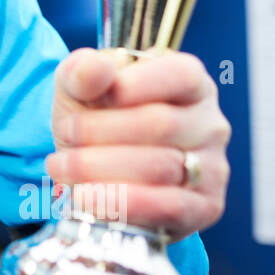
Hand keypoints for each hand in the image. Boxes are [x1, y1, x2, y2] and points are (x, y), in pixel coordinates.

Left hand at [44, 48, 230, 240]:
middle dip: (101, 130)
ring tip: (62, 166)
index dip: (133, 85)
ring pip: (160, 167)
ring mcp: (213, 167)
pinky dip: (123, 203)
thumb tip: (95, 67)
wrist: (93, 171)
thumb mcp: (79, 88)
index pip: (179, 75)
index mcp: (190, 81)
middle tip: (66, 132)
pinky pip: (169, 207)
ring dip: (100, 168)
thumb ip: (83, 72)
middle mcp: (209, 123)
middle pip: (161, 124)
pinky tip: (87, 197)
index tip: (89, 96)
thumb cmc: (96, 118)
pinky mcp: (205, 206)